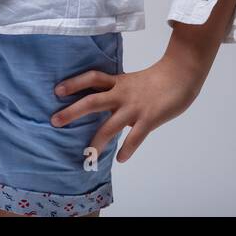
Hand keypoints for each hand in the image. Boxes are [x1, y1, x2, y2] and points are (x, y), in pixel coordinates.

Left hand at [51, 55, 204, 163]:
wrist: (181, 75)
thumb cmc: (156, 80)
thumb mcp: (130, 81)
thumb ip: (115, 92)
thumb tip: (99, 105)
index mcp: (117, 82)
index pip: (91, 79)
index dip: (74, 83)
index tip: (56, 91)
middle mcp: (121, 94)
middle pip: (92, 101)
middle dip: (72, 111)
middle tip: (54, 121)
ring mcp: (135, 107)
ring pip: (111, 125)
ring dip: (98, 140)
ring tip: (88, 154)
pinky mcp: (150, 119)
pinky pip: (136, 136)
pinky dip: (128, 148)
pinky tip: (121, 159)